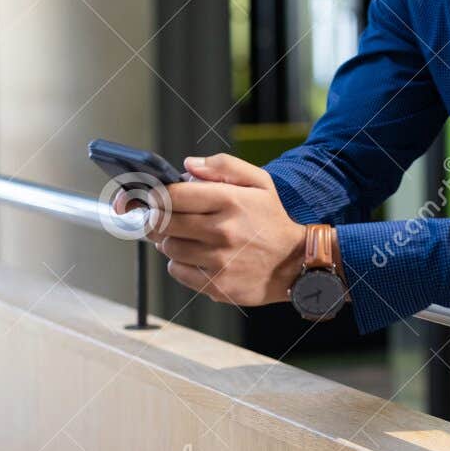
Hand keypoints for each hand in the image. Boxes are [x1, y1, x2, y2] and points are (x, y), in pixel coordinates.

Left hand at [137, 153, 304, 307]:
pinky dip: (179, 263)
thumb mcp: (259, 182)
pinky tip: (195, 255)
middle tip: (160, 217)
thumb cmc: (271, 220)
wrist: (295, 263)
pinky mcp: (217, 285)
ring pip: (168, 247)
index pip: (173, 195)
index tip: (154, 197)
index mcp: (230, 201)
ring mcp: (219, 261)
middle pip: (163, 222)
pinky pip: (177, 271)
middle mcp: (222, 231)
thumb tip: (188, 165)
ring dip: (169, 240)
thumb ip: (223, 166)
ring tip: (184, 236)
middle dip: (156, 217)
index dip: (156, 195)